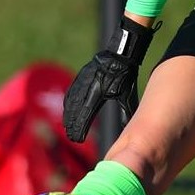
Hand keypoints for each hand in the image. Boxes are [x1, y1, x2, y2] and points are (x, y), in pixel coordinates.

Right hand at [62, 16, 156, 141]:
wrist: (120, 54)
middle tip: (72, 138)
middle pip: (76, 110)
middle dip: (73, 125)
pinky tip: (67, 111)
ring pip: (71, 102)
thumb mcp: (127, 95)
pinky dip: (68, 103)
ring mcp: (82, 80)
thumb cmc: (126, 76)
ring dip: (69, 116)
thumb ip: (125, 112)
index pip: (86, 114)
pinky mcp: (80, 76)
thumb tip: (128, 128)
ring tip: (68, 128)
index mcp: (99, 92)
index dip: (81, 128)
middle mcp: (88, 86)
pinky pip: (71, 92)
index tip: (78, 139)